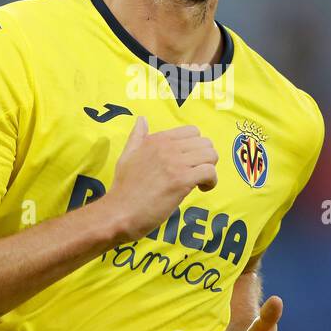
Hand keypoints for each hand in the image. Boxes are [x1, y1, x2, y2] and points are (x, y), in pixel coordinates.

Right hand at [103, 116, 218, 240]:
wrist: (119, 211)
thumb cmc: (123, 188)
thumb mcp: (127, 155)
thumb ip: (137, 136)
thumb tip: (141, 119)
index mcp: (157, 139)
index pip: (192, 131)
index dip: (195, 147)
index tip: (189, 162)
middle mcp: (167, 147)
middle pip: (205, 143)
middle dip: (206, 159)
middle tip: (197, 173)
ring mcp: (175, 163)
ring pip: (211, 155)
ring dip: (210, 169)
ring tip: (199, 182)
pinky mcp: (181, 180)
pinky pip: (210, 172)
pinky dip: (211, 182)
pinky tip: (201, 189)